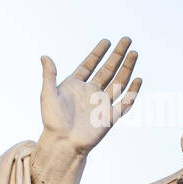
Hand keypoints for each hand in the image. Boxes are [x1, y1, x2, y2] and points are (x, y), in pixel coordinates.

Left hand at [40, 37, 141, 155]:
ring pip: (118, 82)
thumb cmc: (52, 121)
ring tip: (135, 53)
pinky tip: (138, 79)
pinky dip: (132, 91)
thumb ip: (49, 75)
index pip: (90, 65)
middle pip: (108, 70)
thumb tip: (44, 56)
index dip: (98, 53)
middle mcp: (90, 92)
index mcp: (76, 86)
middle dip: (118, 55)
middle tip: (127, 39)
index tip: (107, 41)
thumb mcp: (48, 94)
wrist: (63, 143)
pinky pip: (124, 102)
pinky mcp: (110, 117)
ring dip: (127, 67)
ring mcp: (101, 104)